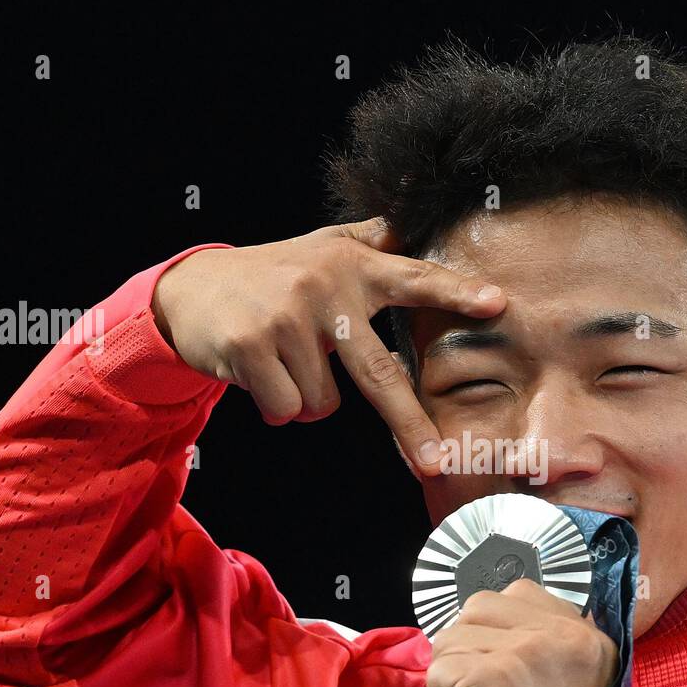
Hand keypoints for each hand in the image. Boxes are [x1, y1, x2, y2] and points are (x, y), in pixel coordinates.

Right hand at [150, 218, 505, 474]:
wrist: (189, 290)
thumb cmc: (270, 276)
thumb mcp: (319, 247)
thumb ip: (368, 240)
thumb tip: (408, 221)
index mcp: (352, 265)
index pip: (414, 279)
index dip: (456, 292)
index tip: (498, 303)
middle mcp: (324, 287)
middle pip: (379, 373)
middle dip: (409, 425)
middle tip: (434, 464)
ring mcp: (287, 317)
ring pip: (324, 403)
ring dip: (306, 399)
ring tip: (283, 364)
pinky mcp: (252, 346)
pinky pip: (287, 409)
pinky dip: (276, 406)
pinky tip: (259, 375)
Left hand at [426, 578, 618, 686]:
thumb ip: (545, 647)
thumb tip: (488, 626)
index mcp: (589, 636)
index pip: (521, 593)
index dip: (495, 630)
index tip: (498, 672)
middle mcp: (565, 634)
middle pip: (479, 606)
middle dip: (467, 648)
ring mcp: (527, 651)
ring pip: (452, 637)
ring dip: (451, 680)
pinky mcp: (490, 676)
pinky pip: (439, 671)